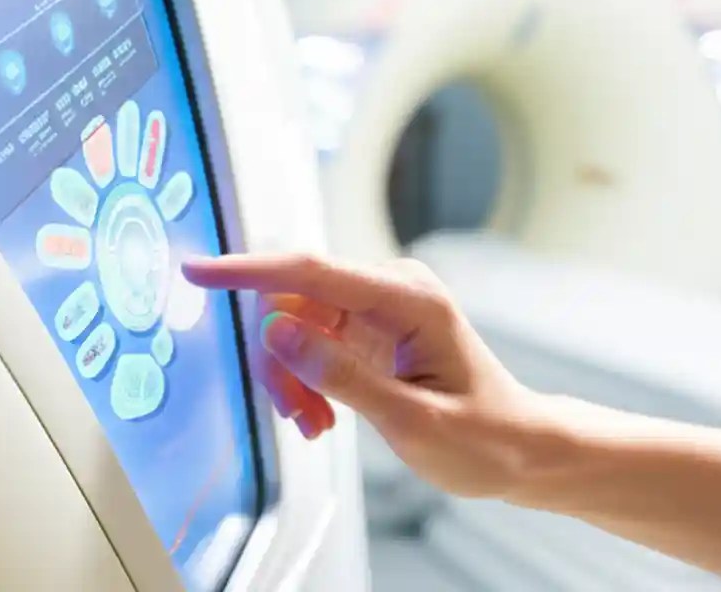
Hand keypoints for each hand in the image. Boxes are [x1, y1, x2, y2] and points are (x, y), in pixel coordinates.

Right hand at [183, 253, 548, 497]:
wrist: (521, 449)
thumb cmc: (483, 436)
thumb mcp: (411, 419)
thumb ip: (340, 375)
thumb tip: (276, 332)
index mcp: (408, 297)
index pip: (310, 271)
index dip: (249, 270)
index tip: (199, 272)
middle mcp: (389, 290)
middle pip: (292, 303)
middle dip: (278, 358)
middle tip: (297, 415)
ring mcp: (376, 307)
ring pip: (293, 326)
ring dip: (291, 377)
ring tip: (315, 424)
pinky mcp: (366, 328)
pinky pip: (309, 342)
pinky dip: (304, 380)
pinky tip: (320, 414)